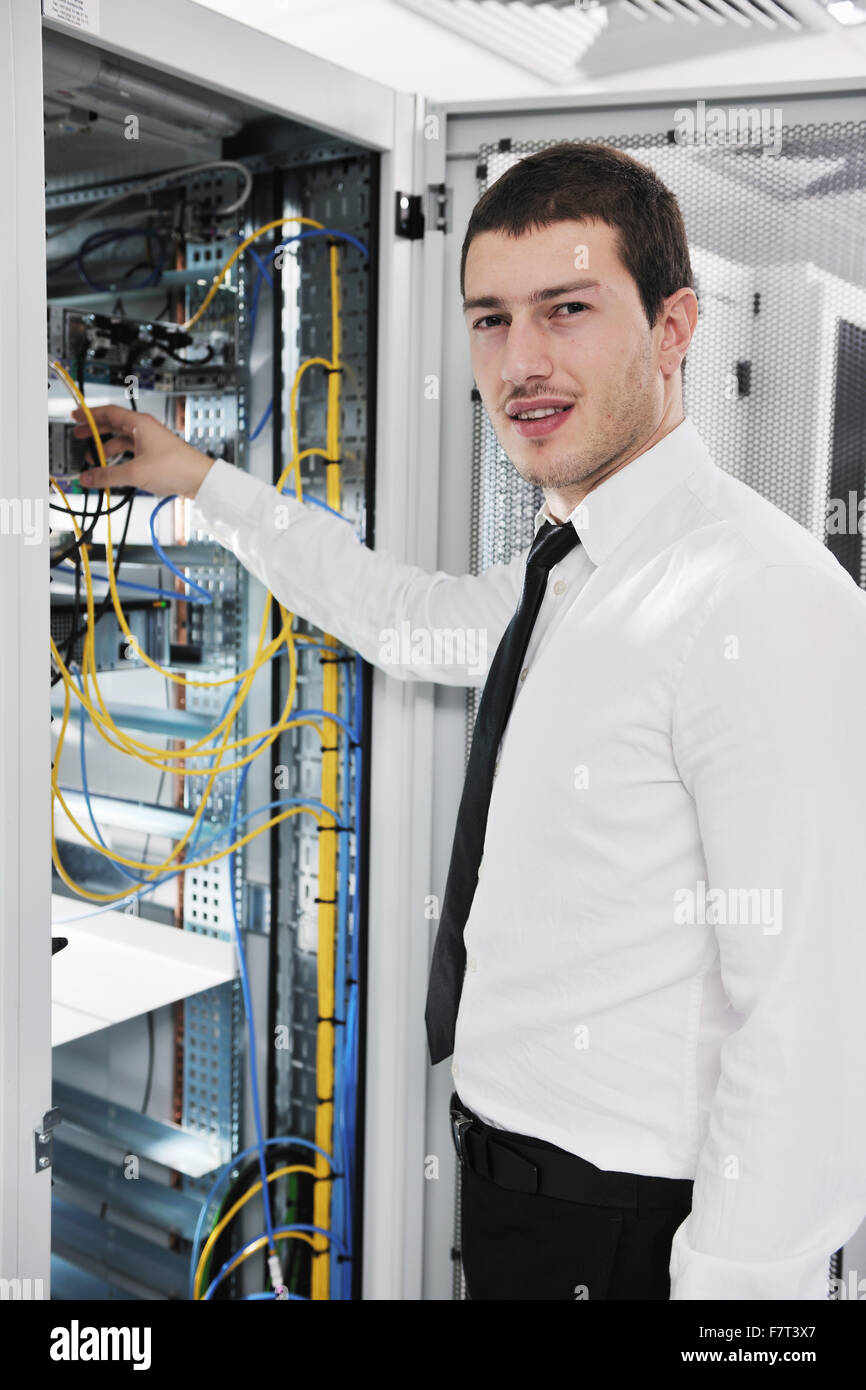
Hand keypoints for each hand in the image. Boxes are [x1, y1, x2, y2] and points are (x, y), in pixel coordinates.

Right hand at [71, 405, 215, 499]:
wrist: (200, 479)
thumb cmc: (177, 467)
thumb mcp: (136, 472)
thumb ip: (109, 475)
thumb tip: (89, 477)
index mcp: (140, 424)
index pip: (108, 412)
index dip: (90, 414)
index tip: (77, 416)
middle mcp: (144, 429)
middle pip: (113, 424)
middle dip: (95, 430)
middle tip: (80, 434)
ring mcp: (150, 441)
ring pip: (122, 439)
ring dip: (106, 447)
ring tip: (93, 457)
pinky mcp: (154, 454)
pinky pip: (130, 451)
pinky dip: (118, 458)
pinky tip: (113, 467)